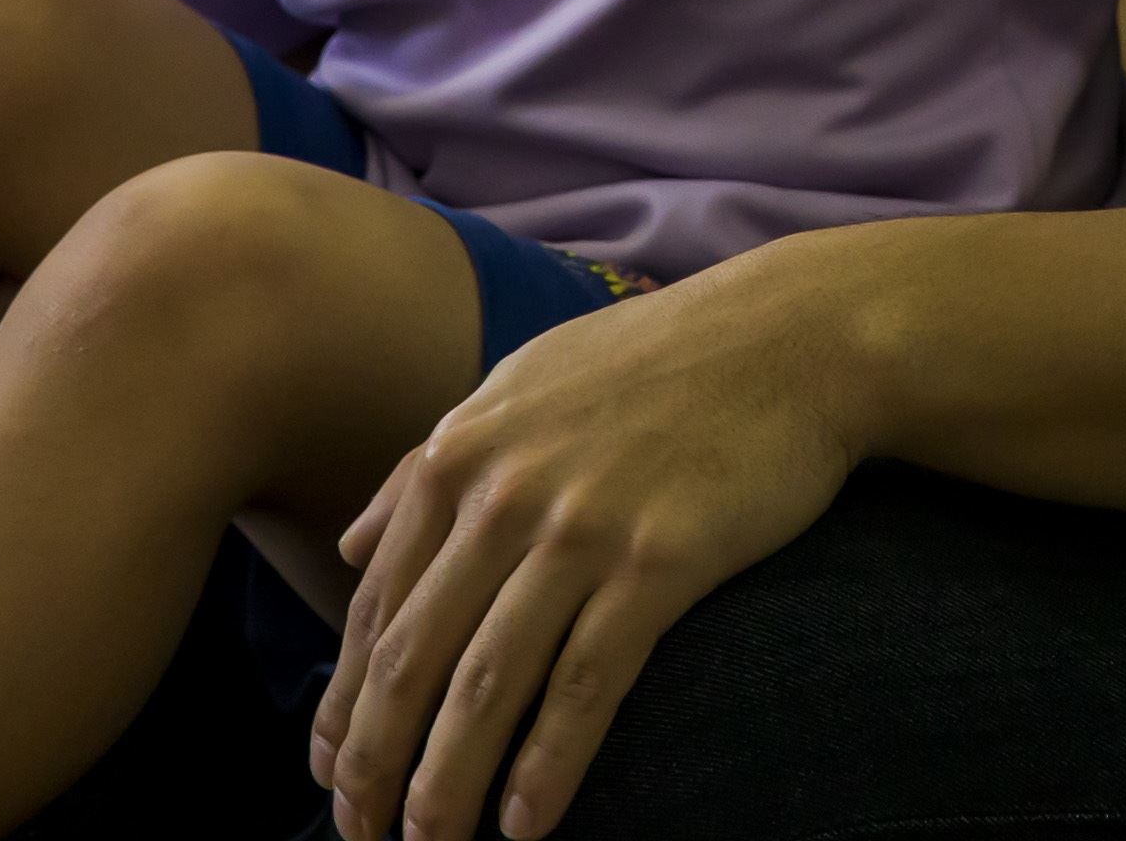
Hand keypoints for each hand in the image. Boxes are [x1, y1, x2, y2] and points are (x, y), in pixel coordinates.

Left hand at [314, 235, 869, 840]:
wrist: (795, 335)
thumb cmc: (661, 361)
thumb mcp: (523, 386)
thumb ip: (433, 466)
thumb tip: (354, 545)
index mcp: (461, 455)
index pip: (376, 609)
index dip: (344, 706)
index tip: (330, 776)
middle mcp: (503, 493)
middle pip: (413, 660)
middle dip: (375, 765)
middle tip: (362, 837)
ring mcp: (581, 528)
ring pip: (486, 686)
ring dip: (446, 785)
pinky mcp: (660, 561)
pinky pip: (585, 684)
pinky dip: (547, 766)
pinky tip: (526, 824)